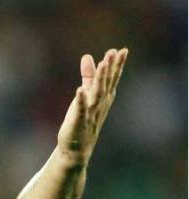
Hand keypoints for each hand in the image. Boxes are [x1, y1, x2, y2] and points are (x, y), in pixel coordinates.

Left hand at [56, 47, 127, 163]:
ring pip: (97, 94)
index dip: (117, 65)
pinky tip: (80, 90)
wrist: (77, 148)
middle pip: (106, 83)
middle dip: (110, 68)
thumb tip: (87, 56)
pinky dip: (81, 100)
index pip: (112, 79)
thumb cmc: (83, 120)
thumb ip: (88, 76)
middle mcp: (99, 104)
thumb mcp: (86, 95)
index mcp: (103, 97)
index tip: (122, 50)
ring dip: (100, 79)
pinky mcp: (78, 122)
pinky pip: (80, 110)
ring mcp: (90, 113)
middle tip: (115, 52)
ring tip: (102, 64)